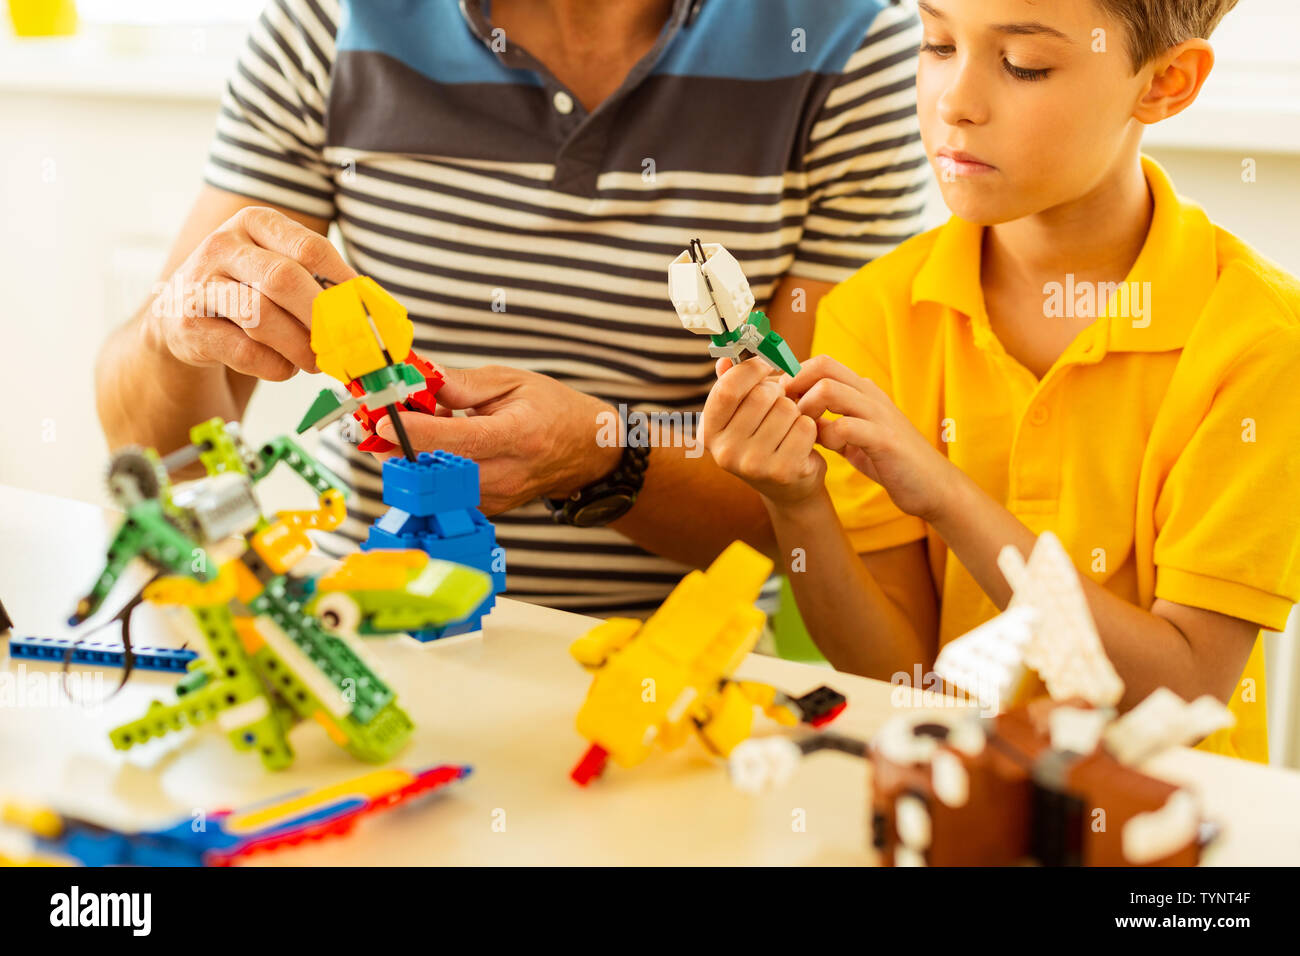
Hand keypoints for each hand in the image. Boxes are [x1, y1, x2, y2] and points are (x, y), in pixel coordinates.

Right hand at [143, 206, 354, 379]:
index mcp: (255, 223)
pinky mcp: (188, 325)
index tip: (366, 312)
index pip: (310, 248)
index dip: (344, 284)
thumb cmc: (247, 290)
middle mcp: (223, 245)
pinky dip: (274, 366)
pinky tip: (282, 365)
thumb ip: (319, 281)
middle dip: (320, 317)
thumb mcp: (279, 268)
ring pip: (262, 317)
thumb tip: (372, 311)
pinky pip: (245, 351)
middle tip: (341, 342)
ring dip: (299, 347)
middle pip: (285, 279)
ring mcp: (200, 284)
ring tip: (313, 360)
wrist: (181, 315)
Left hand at [373, 365, 621, 514]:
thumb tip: (419, 381)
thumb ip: (462, 384)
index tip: (382, 419)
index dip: (416, 432)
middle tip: (382, 416)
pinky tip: (437, 443)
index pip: (459, 440)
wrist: (588, 450)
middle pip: (438, 469)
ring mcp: (496, 497)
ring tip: (420, 422)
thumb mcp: (512, 382)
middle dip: (399, 445)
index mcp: (518, 435)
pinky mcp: (487, 507)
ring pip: (435, 483)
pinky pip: (444, 491)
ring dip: (413, 456)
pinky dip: (429, 468)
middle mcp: (507, 473)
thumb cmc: (552, 409)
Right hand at [699, 357, 824, 506]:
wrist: (786, 486)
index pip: (727, 389)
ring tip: (788, 423)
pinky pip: (804, 427)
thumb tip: (726, 359)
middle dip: (777, 391)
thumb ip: (730, 384)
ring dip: (794, 409)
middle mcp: (725, 452)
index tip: (765, 364)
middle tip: (779, 401)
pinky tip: (800, 438)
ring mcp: (753, 464)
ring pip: (785, 409)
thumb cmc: (761, 438)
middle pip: (760, 396)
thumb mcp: (739, 414)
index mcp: (709, 432)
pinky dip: (808, 426)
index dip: (750, 369)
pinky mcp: (782, 471)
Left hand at [787, 355, 955, 521]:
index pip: (820, 363)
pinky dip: (828, 436)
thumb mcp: (853, 438)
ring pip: (829, 390)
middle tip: (786, 416)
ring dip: (807, 410)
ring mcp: (878, 414)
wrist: (933, 486)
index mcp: (862, 391)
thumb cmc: (890, 461)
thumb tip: (797, 420)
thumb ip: (829, 426)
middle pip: (822, 367)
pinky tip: (829, 449)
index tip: (781, 403)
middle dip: (794, 387)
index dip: (793, 377)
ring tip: (806, 433)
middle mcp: (870, 394)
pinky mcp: (885, 439)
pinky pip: (845, 426)